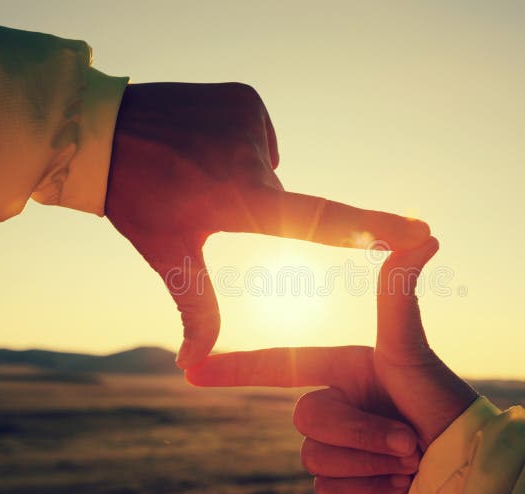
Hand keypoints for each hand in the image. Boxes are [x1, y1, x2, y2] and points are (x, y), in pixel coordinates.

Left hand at [105, 82, 430, 367]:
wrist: (104, 131)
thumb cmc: (136, 201)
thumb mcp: (168, 255)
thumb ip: (195, 309)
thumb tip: (193, 366)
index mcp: (241, 201)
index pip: (323, 223)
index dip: (375, 230)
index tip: (420, 231)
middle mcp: (254, 158)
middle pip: (280, 198)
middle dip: (253, 206)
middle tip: (202, 194)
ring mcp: (251, 121)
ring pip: (269, 165)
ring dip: (244, 172)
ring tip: (199, 165)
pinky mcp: (245, 97)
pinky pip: (259, 133)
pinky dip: (241, 141)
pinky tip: (204, 138)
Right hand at [187, 238, 477, 493]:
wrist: (470, 475)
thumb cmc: (445, 405)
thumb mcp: (412, 349)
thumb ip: (399, 292)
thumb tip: (424, 231)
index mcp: (344, 369)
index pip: (277, 365)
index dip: (234, 367)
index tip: (190, 369)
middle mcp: (338, 405)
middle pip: (305, 419)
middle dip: (360, 434)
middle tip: (408, 440)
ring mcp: (339, 448)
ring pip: (314, 460)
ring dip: (369, 463)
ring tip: (410, 459)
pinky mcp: (345, 486)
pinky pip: (326, 493)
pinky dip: (366, 491)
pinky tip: (398, 485)